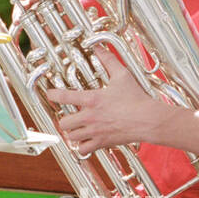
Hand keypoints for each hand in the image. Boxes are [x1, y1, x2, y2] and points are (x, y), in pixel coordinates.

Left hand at [45, 47, 167, 153]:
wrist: (148, 119)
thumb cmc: (136, 99)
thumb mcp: (122, 76)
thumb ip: (109, 61)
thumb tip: (100, 48)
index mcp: (92, 99)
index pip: (64, 96)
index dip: (53, 95)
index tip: (50, 94)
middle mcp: (90, 117)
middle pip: (63, 123)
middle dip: (64, 119)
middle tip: (70, 116)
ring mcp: (95, 132)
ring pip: (71, 137)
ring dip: (72, 133)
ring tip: (77, 129)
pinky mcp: (102, 143)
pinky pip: (83, 150)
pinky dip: (82, 146)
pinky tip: (86, 141)